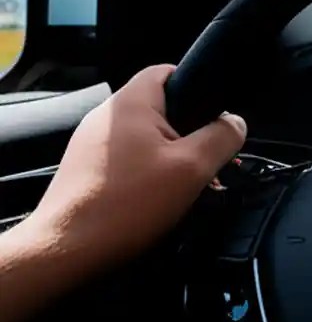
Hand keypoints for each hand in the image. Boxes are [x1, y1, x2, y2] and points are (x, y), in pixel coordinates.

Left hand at [21, 65, 246, 276]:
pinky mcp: (84, 170)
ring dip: (171, 159)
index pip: (168, 71)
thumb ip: (222, 138)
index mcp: (130, 103)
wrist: (66, 250)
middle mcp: (105, 116)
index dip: (197, 86)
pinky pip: (128, 160)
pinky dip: (148, 174)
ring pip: (146, 139)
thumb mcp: (192, 168)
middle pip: (161, 109)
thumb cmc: (127, 204)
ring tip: (187, 188)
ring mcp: (90, 144)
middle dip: (190, 134)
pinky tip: (158, 201)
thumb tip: (235, 123)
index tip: (216, 117)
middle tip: (208, 163)